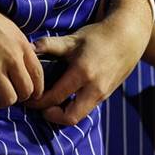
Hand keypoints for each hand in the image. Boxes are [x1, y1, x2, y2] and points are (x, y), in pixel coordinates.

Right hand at [0, 0, 43, 111]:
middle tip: (9, 94)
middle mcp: (12, 58)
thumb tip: (24, 60)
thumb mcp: (8, 26)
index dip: (36, 89)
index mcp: (21, 44)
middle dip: (19, 97)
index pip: (38, 74)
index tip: (31, 95)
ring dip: (1, 102)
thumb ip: (18, 45)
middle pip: (26, 90)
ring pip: (9, 99)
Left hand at [27, 3, 151, 126]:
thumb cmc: (97, 36)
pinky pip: (86, 110)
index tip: (27, 98)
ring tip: (48, 104)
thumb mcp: (73, 39)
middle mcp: (93, 88)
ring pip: (78, 116)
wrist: (127, 38)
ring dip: (61, 114)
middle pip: (68, 117)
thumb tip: (29, 48)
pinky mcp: (105, 96)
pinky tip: (62, 99)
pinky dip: (72, 109)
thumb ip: (50, 44)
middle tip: (37, 105)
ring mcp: (101, 94)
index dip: (38, 101)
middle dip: (50, 115)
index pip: (55, 97)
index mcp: (82, 72)